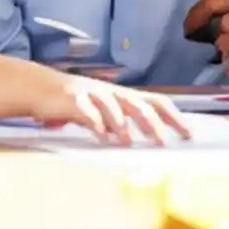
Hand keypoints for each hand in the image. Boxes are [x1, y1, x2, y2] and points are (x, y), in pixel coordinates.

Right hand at [27, 74, 192, 146]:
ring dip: (121, 124)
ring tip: (128, 142)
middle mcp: (111, 92)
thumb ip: (120, 123)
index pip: (156, 102)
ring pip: (112, 106)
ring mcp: (92, 93)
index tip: (189, 134)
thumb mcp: (103, 110)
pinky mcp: (72, 99)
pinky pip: (86, 111)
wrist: (40, 87)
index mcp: (123, 95)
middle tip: (162, 141)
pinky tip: (100, 136)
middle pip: (137, 104)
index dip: (174, 117)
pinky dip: (95, 123)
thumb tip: (143, 138)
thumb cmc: (76, 102)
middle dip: (151, 123)